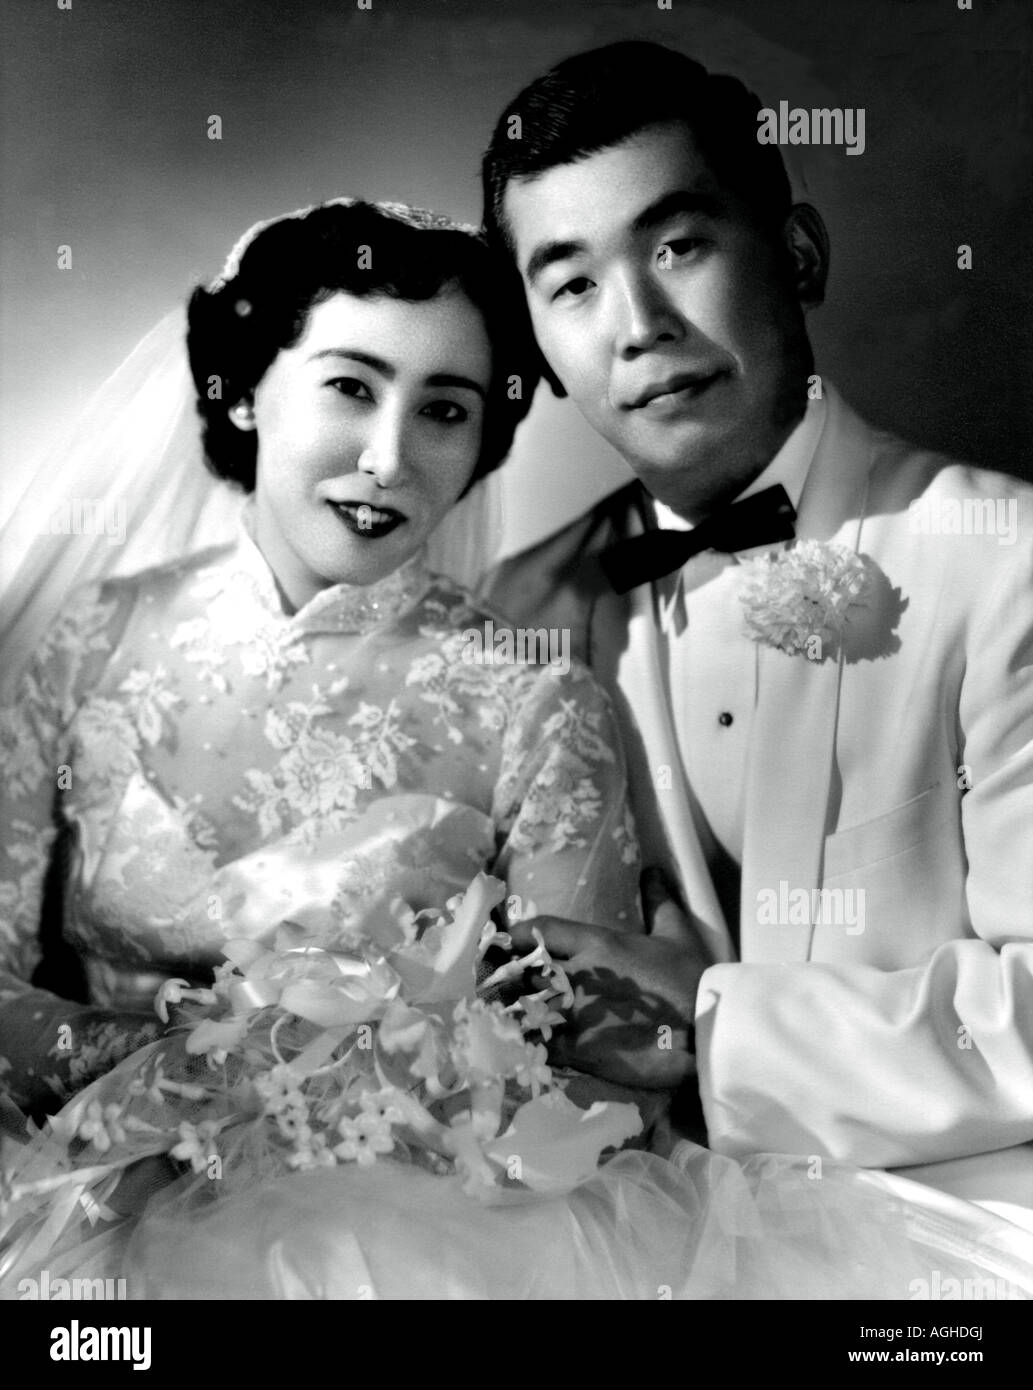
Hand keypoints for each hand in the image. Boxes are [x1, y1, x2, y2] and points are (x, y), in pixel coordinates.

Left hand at [510, 868, 710, 1089]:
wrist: (707, 1032)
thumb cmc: (692, 979)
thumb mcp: (677, 933)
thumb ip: (658, 902)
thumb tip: (653, 871)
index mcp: (597, 943)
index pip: (541, 930)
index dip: (518, 936)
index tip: (508, 943)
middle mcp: (579, 975)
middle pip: (522, 972)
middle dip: (508, 978)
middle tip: (498, 984)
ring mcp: (576, 1013)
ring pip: (524, 1010)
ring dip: (514, 1013)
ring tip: (505, 1018)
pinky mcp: (580, 1049)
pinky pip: (540, 1045)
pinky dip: (531, 1045)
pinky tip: (527, 1047)